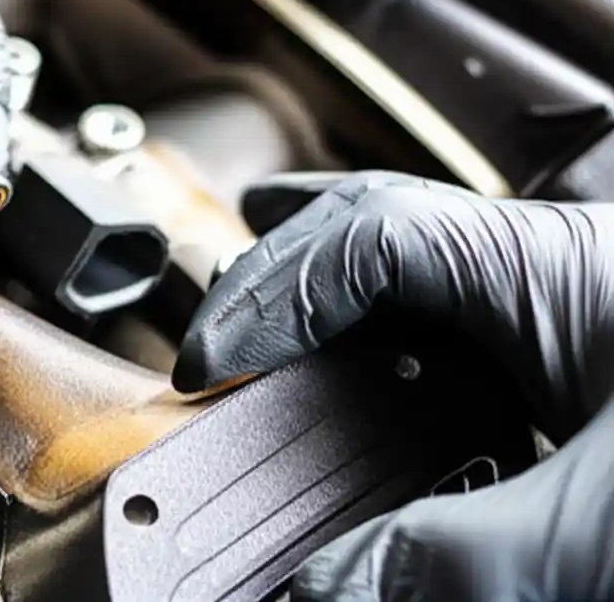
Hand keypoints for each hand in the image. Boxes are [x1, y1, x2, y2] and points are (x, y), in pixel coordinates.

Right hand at [176, 171, 613, 599]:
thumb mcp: (598, 520)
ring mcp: (569, 292)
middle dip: (283, 249)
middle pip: (380, 217)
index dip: (266, 291)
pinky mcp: (588, 338)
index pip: (367, 236)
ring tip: (276, 298)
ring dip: (336, 272)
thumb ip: (461, 552)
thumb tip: (329, 584)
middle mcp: (547, 261)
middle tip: (214, 303)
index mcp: (543, 266)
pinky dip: (396, 315)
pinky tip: (387, 359)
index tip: (207, 365)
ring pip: (422, 252)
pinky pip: (464, 303)